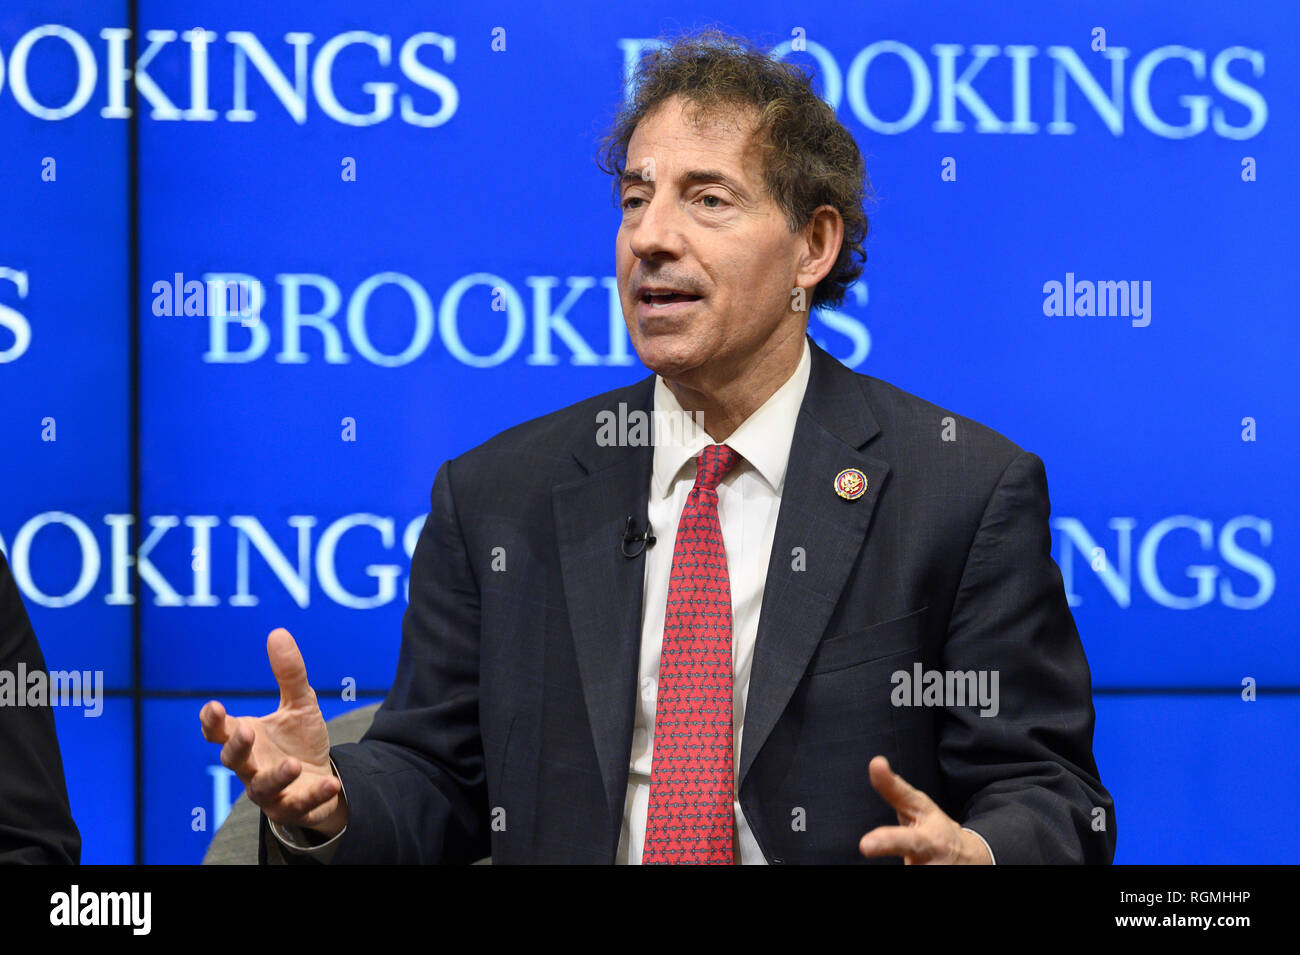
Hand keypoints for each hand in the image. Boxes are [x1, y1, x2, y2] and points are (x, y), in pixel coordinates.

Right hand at [199, 628, 346, 836]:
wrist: (323, 778)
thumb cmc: (300, 741)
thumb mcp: (300, 704)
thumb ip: (289, 674)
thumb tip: (277, 632)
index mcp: (246, 738)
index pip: (218, 731)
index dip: (212, 721)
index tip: (213, 706)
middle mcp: (250, 766)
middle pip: (233, 760)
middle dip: (237, 747)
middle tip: (246, 730)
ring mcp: (268, 790)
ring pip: (261, 788)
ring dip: (275, 776)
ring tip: (292, 763)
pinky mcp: (289, 808)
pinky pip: (297, 805)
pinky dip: (314, 794)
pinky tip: (330, 783)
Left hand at [858, 756, 990, 863]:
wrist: (970, 859)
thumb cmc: (934, 828)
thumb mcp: (919, 807)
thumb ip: (894, 790)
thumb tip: (874, 762)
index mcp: (927, 841)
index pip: (906, 841)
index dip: (887, 842)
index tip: (864, 845)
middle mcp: (932, 863)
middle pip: (911, 861)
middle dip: (891, 849)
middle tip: (867, 848)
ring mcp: (934, 874)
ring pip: (912, 869)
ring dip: (909, 865)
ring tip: (917, 859)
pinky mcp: (930, 880)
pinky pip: (907, 876)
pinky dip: (912, 868)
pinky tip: (916, 863)